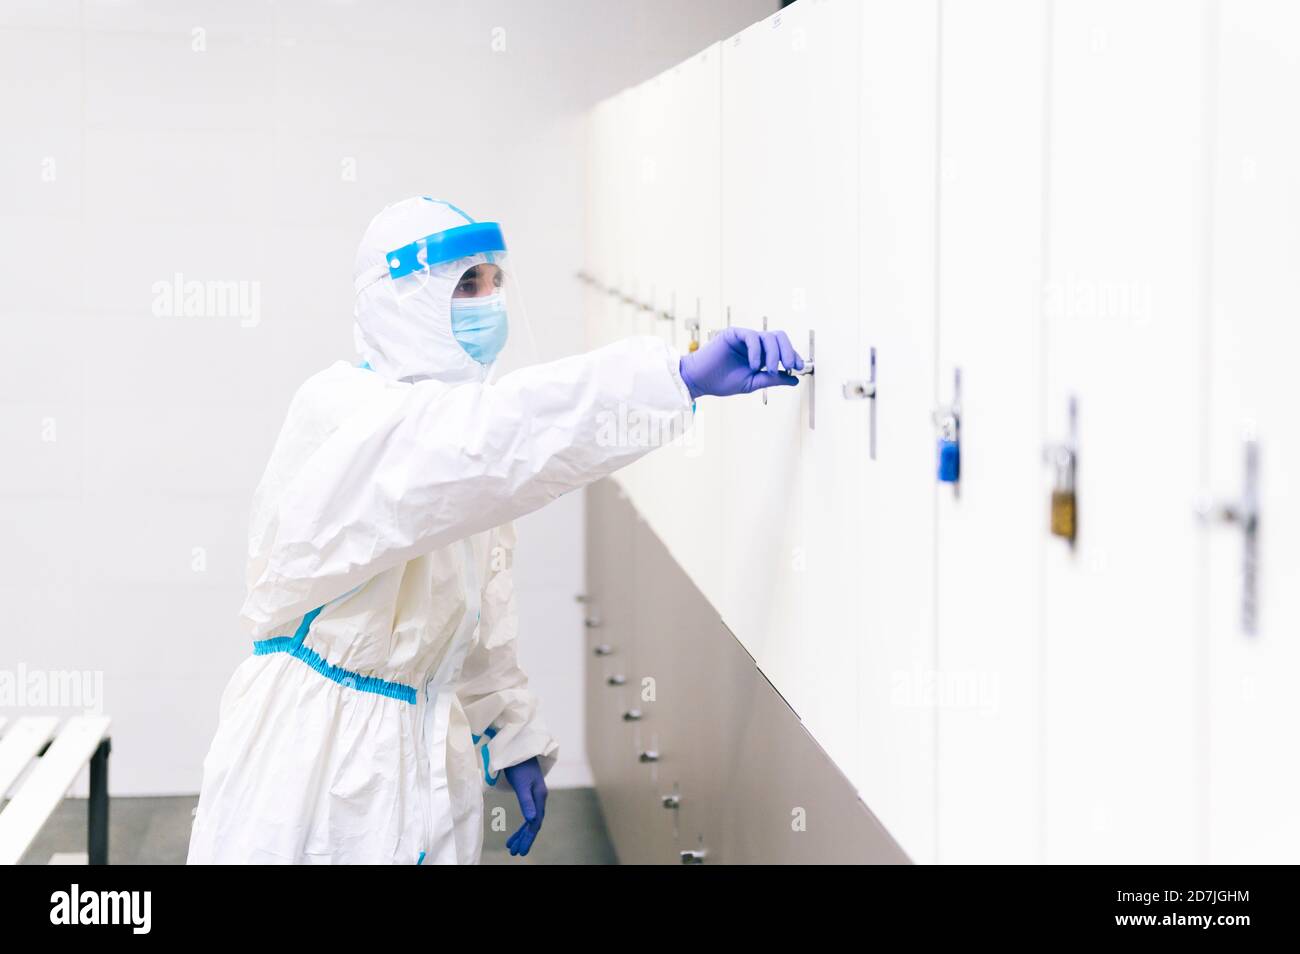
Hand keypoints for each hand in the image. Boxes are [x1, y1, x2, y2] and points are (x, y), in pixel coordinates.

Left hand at [503, 757, 546, 856]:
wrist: (519, 747)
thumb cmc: (519, 765)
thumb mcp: (521, 784)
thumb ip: (526, 801)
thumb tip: (532, 820)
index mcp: (540, 797)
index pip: (535, 822)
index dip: (528, 837)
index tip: (520, 850)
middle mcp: (540, 798)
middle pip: (534, 823)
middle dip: (525, 839)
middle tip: (515, 853)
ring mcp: (536, 795)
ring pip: (531, 820)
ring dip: (523, 833)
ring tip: (513, 846)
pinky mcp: (530, 792)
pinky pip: (528, 813)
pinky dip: (522, 824)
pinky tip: (518, 831)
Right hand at [677, 327, 802, 399]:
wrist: (700, 380)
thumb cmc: (722, 382)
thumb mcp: (753, 382)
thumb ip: (773, 379)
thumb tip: (795, 379)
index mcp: (761, 354)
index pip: (782, 349)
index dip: (793, 356)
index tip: (798, 368)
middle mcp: (755, 343)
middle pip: (779, 338)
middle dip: (788, 352)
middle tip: (789, 366)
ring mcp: (745, 337)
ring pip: (769, 337)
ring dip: (774, 354)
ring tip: (768, 370)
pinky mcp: (734, 333)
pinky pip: (753, 337)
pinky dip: (757, 351)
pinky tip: (754, 365)